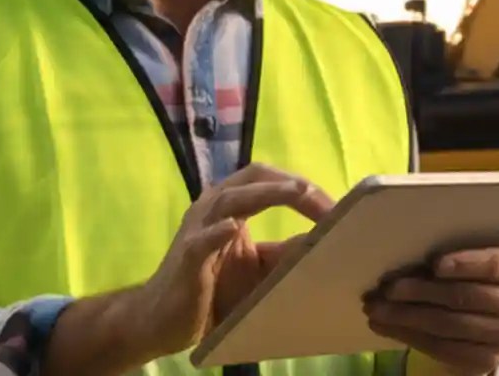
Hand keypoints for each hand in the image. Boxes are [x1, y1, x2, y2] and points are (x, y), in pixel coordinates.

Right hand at [127, 163, 334, 359]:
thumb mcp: (260, 267)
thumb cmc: (214, 290)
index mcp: (230, 204)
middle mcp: (212, 207)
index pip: (267, 178)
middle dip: (289, 183)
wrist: (163, 321)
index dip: (300, 185)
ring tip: (295, 192)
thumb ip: (287, 249)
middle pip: (252, 177)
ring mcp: (197, 230)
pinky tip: (234, 228)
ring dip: (265, 194)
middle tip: (320, 196)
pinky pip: (201, 241)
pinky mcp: (187, 258)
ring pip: (229, 199)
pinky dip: (218, 232)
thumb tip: (328, 237)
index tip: (335, 205)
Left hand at [363, 247, 498, 374]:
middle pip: (469, 297)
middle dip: (422, 291)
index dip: (466, 264)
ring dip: (408, 316)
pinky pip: (445, 350)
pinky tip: (387, 325)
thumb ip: (462, 238)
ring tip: (377, 307)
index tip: (434, 263)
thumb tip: (414, 238)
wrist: (493, 304)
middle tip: (387, 287)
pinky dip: (411, 336)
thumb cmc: (481, 261)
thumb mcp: (481, 244)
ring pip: (452, 326)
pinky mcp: (490, 360)